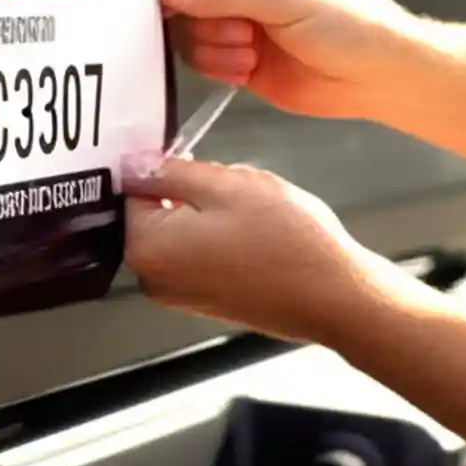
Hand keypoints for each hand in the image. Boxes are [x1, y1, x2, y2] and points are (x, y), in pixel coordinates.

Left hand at [122, 155, 409, 343]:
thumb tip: (131, 165)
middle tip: (238, 190)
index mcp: (145, 248)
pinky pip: (201, 252)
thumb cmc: (283, 238)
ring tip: (253, 213)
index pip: (134, 189)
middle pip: (158, 210)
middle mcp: (151, 278)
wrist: (334, 297)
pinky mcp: (206, 301)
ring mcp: (179, 294)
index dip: (169, 169)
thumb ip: (169, 171)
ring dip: (212, 212)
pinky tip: (257, 234)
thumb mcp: (225, 185)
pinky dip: (222, 236)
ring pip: (184, 228)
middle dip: (194, 192)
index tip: (203, 165)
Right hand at [160, 0, 421, 118]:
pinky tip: (249, 71)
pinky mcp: (236, 60)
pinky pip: (203, 63)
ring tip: (251, 54)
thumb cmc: (345, 22)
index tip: (171, 8)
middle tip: (238, 33)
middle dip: (203, 23)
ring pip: (189, 36)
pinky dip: (220, 69)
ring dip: (214, 50)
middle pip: (181, 2)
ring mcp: (235, 25)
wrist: (377, 76)